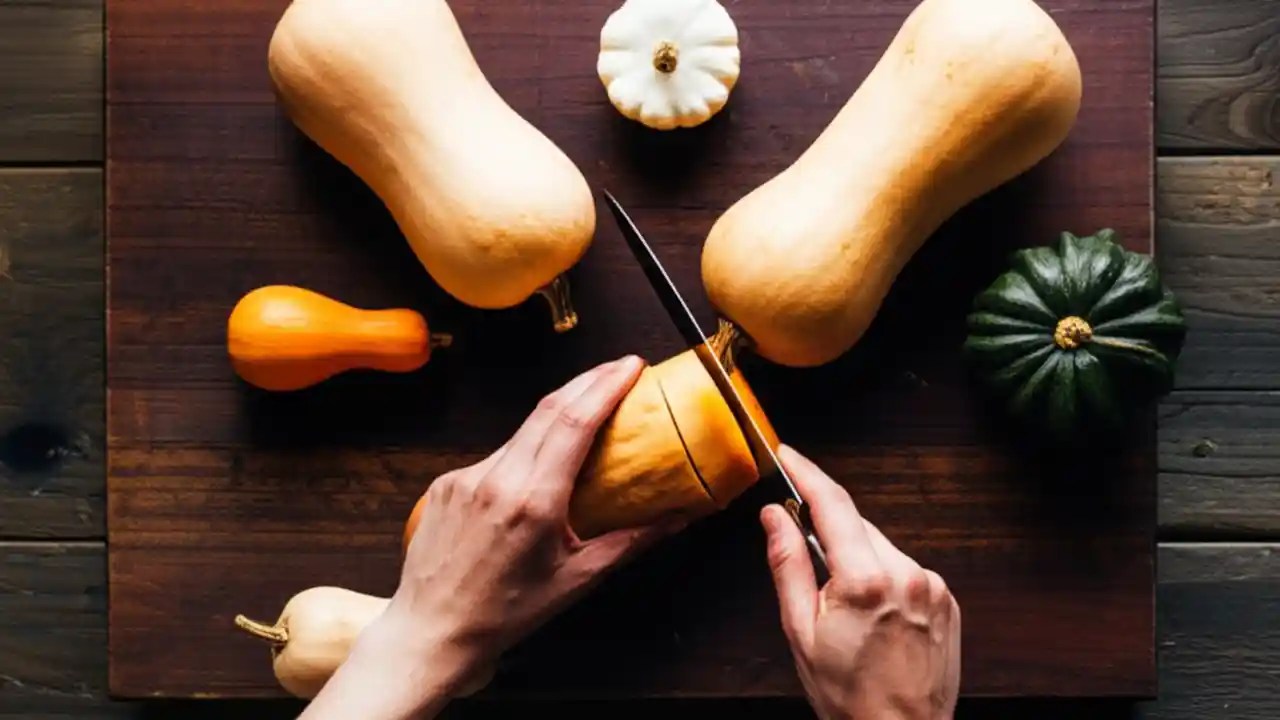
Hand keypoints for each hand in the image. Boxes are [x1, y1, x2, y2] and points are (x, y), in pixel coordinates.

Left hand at [301, 355, 680, 719]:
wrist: (432, 632)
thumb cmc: (506, 613)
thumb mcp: (577, 579)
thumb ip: (630, 542)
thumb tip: (677, 518)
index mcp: (532, 501)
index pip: (573, 423)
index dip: (604, 386)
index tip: (630, 366)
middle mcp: (496, 479)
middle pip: (548, 410)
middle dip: (588, 382)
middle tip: (620, 369)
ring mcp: (465, 478)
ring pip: (520, 432)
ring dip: (557, 413)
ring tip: (589, 405)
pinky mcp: (445, 484)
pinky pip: (495, 456)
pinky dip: (524, 449)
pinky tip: (540, 460)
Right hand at [761, 445, 960, 719]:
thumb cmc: (848, 695)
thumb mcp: (801, 632)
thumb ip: (788, 565)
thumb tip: (775, 516)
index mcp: (865, 581)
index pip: (832, 505)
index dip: (807, 473)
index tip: (788, 454)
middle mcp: (906, 573)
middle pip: (857, 526)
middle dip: (829, 533)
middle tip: (810, 570)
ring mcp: (932, 586)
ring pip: (881, 548)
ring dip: (859, 560)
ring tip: (848, 613)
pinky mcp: (948, 599)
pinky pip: (906, 569)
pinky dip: (885, 578)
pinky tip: (875, 617)